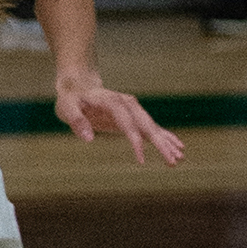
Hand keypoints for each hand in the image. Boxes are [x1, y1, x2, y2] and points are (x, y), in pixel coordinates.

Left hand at [55, 73, 184, 165]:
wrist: (78, 86)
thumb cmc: (71, 98)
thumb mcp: (66, 108)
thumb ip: (76, 121)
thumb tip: (89, 139)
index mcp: (112, 101)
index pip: (127, 122)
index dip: (135, 141)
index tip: (141, 159)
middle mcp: (127, 103)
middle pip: (146, 124)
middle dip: (161, 143)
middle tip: (173, 160)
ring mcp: (132, 109)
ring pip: (152, 127)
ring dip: (166, 142)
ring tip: (180, 158)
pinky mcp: (133, 116)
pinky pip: (151, 128)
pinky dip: (164, 138)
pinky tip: (177, 149)